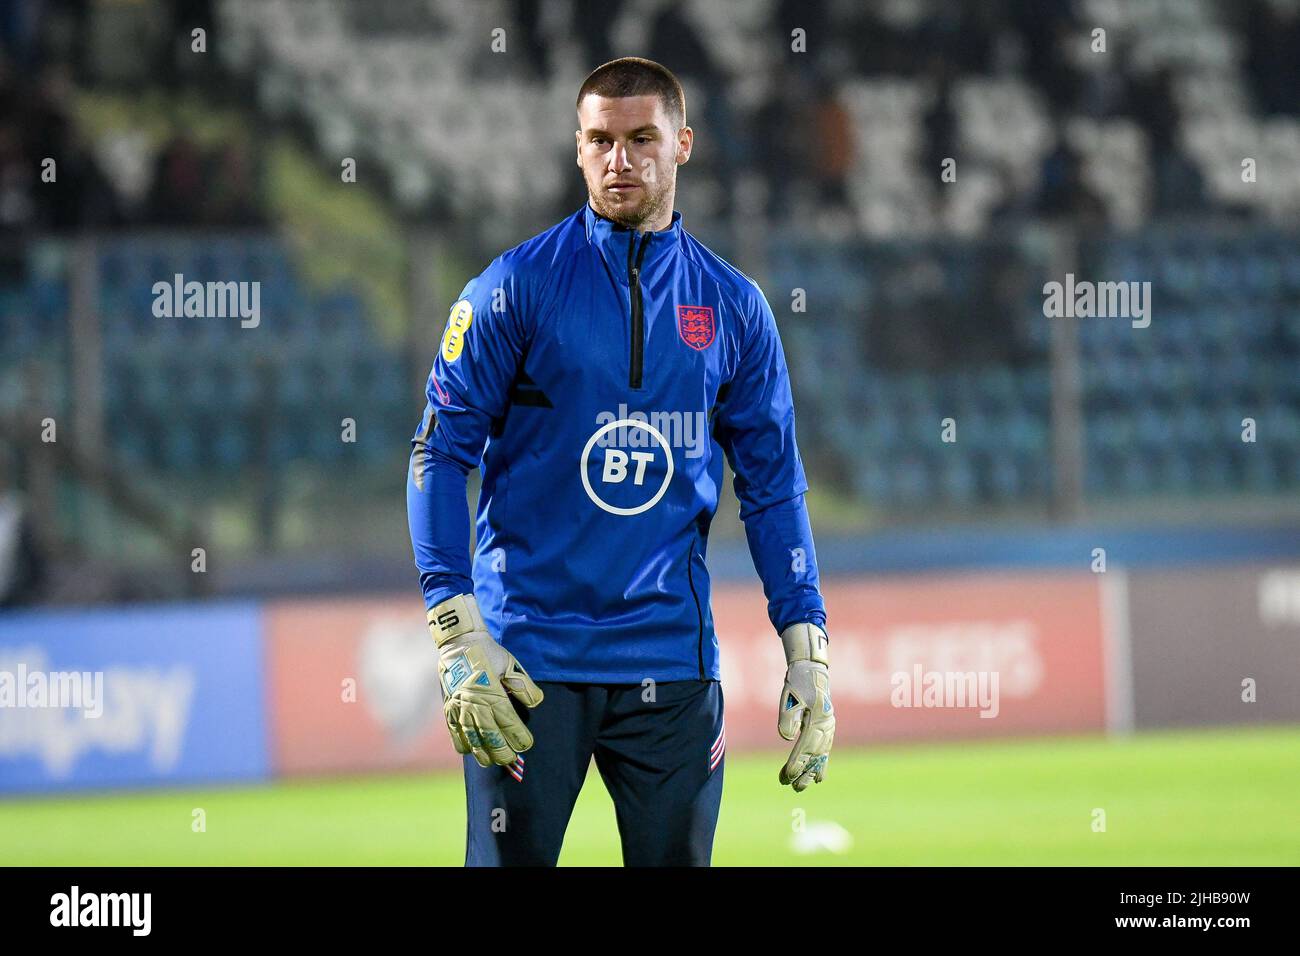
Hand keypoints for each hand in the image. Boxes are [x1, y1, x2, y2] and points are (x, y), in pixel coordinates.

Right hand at [427, 593, 543, 766]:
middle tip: (511, 760)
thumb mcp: (511, 664)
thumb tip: (536, 703)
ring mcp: (459, 706)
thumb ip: (523, 685)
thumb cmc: (489, 652)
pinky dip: (461, 743)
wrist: (460, 641)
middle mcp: (474, 702)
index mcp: (491, 692)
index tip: (527, 744)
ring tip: (491, 761)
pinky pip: (453, 730)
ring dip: (481, 752)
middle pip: (490, 735)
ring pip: (471, 737)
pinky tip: (469, 751)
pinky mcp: (448, 706)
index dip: (518, 736)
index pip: (508, 722)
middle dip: (501, 751)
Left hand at [777, 622, 833, 791]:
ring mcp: (829, 726)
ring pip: (822, 754)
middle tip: (794, 788)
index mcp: (817, 720)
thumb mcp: (790, 697)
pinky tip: (819, 773)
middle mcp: (826, 726)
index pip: (805, 748)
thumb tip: (788, 739)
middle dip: (805, 773)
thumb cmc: (798, 682)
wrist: (812, 668)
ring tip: (805, 785)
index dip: (796, 764)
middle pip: (815, 755)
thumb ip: (789, 718)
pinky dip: (822, 761)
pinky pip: (826, 748)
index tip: (787, 777)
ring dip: (813, 770)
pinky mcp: (827, 725)